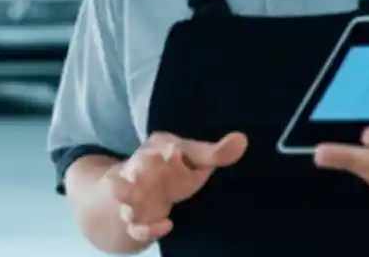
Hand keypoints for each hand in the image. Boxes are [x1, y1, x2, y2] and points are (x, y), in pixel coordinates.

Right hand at [106, 131, 247, 243]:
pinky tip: (167, 225)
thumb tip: (242, 140)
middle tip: (145, 171)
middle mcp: (140, 170)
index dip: (167, 150)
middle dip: (141, 170)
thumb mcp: (192, 158)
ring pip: (126, 196)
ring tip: (137, 203)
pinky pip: (136, 226)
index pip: (162, 147)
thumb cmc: (170, 171)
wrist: (134, 194)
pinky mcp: (133, 219)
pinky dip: (148, 229)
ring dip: (131, 198)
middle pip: (137, 168)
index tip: (173, 152)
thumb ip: (215, 153)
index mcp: (158, 149)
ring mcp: (134, 196)